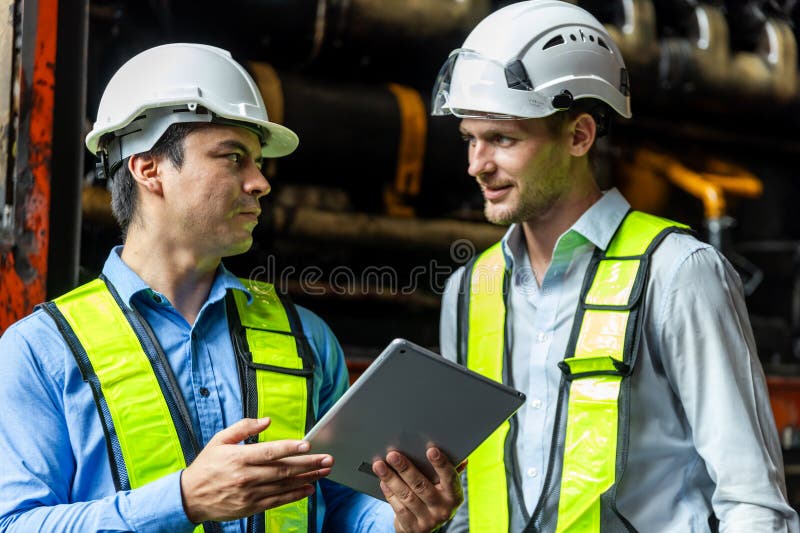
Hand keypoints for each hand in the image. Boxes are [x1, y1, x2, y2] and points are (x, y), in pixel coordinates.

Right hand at [180, 417, 332, 522]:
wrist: (189, 497)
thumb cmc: (206, 465)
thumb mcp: (220, 440)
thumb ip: (244, 427)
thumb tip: (267, 420)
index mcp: (238, 457)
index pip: (270, 451)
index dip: (290, 448)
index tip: (308, 444)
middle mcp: (246, 476)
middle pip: (283, 469)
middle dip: (308, 464)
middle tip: (327, 459)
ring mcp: (250, 493)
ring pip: (284, 485)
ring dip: (307, 478)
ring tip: (324, 472)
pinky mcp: (251, 507)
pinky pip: (278, 500)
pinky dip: (295, 495)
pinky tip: (308, 488)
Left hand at [372, 448, 462, 532]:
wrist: (426, 526)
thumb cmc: (436, 498)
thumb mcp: (446, 487)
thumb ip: (449, 471)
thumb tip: (462, 458)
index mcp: (454, 495)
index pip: (450, 478)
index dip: (441, 464)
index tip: (431, 450)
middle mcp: (442, 509)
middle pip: (421, 486)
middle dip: (406, 469)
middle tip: (393, 455)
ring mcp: (427, 520)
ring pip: (406, 496)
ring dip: (391, 479)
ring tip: (380, 465)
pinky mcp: (412, 526)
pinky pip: (398, 507)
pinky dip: (389, 492)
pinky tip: (382, 481)